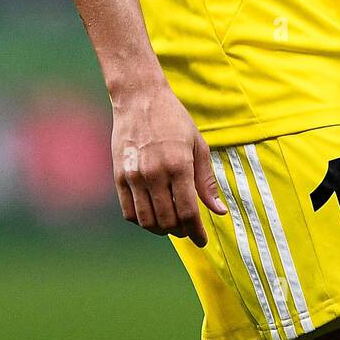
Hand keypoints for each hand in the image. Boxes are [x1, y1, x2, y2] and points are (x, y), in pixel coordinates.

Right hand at [111, 81, 226, 245]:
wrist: (140, 98)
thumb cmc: (174, 119)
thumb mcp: (198, 145)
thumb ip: (207, 181)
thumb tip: (219, 211)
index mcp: (179, 165)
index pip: (189, 212)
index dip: (197, 232)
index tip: (202, 240)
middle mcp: (155, 173)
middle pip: (168, 220)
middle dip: (181, 231)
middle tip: (188, 229)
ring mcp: (134, 175)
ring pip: (147, 221)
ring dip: (161, 230)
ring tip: (171, 225)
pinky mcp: (119, 176)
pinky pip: (129, 212)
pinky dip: (141, 221)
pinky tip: (152, 215)